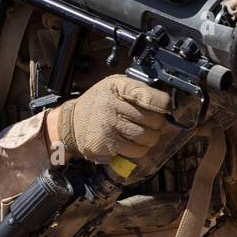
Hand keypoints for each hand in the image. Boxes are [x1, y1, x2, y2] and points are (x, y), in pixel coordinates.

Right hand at [53, 75, 176, 163]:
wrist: (71, 122)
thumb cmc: (98, 103)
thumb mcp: (114, 85)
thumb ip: (136, 90)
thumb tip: (165, 101)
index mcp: (117, 88)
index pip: (150, 97)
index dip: (163, 104)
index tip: (165, 107)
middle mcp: (112, 106)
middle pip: (153, 120)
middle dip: (157, 123)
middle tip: (152, 123)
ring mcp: (109, 127)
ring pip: (147, 137)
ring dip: (150, 138)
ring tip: (144, 133)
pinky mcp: (107, 145)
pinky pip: (136, 151)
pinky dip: (139, 149)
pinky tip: (133, 143)